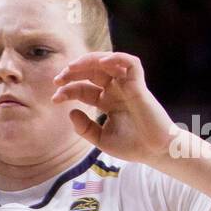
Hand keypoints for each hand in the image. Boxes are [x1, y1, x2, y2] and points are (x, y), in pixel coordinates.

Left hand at [51, 51, 176, 165]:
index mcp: (106, 101)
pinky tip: (102, 62)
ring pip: (108, 62)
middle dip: (73, 72)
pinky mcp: (139, 86)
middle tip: (58, 79)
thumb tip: (70, 111)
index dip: (67, 91)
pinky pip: (131, 63)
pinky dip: (117, 58)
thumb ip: (84, 127)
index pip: (83, 89)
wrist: (155, 152)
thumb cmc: (132, 145)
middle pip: (92, 72)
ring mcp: (127, 86)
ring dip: (89, 60)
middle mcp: (116, 90)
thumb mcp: (100, 139)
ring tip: (72, 67)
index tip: (54, 98)